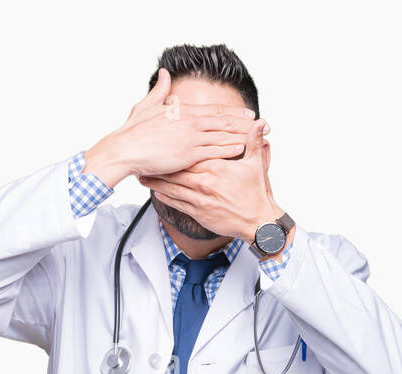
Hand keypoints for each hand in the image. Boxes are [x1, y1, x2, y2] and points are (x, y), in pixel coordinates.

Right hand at [83, 69, 257, 187]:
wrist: (124, 149)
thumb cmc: (133, 132)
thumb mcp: (147, 106)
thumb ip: (160, 91)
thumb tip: (164, 74)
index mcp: (182, 111)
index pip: (214, 111)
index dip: (233, 112)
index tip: (248, 113)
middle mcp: (190, 122)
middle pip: (224, 121)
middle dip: (246, 123)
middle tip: (265, 124)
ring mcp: (190, 138)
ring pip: (223, 135)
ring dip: (243, 135)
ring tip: (260, 136)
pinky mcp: (188, 154)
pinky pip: (213, 151)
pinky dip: (229, 149)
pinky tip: (243, 148)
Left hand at [139, 120, 283, 243]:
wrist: (259, 223)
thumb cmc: (257, 194)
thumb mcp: (257, 165)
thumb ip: (254, 142)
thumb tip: (259, 123)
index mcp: (216, 167)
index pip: (190, 152)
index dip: (174, 146)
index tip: (161, 139)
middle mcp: (205, 182)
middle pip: (175, 169)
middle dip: (158, 164)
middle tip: (143, 156)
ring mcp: (200, 199)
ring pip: (172, 187)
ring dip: (156, 181)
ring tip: (142, 174)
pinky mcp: (199, 213)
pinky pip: (177, 204)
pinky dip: (164, 197)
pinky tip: (155, 191)